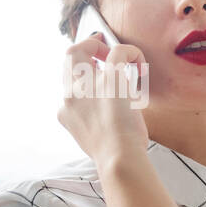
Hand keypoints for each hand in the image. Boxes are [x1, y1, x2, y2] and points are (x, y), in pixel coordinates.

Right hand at [59, 33, 149, 166]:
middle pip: (68, 58)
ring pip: (83, 50)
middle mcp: (70, 94)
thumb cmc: (114, 155)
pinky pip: (118, 52)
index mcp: (66, 110)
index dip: (80, 73)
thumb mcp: (95, 139)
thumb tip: (108, 120)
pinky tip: (139, 62)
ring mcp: (87, 85)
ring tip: (124, 56)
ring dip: (103, 48)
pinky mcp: (110, 79)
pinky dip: (130, 52)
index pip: (68, 83)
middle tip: (102, 48)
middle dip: (84, 49)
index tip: (94, 71)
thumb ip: (94, 124)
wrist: (117, 158)